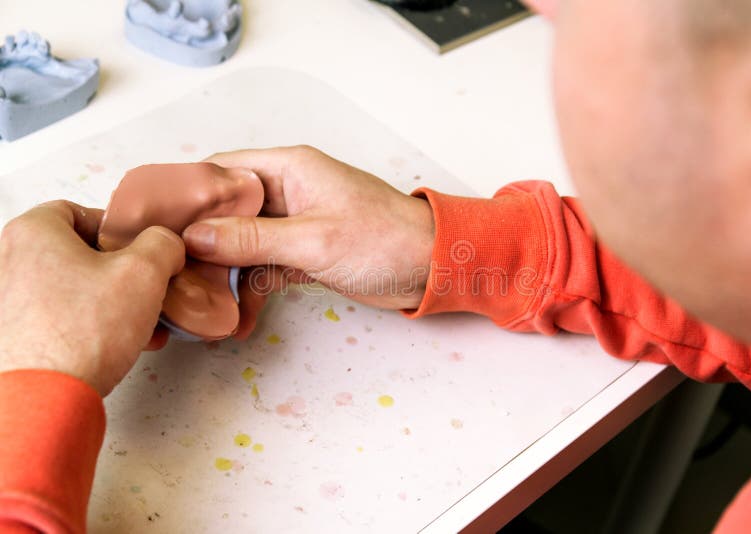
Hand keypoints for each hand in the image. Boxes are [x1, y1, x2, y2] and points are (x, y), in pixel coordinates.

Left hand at [0, 201, 184, 395]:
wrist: (43, 400)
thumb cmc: (85, 329)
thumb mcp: (144, 272)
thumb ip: (163, 244)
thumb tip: (165, 244)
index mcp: (33, 232)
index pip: (77, 210)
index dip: (116, 228)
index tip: (142, 249)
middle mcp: (9, 262)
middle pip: (77, 254)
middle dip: (122, 273)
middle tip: (150, 290)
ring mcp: (9, 303)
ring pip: (73, 290)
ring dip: (113, 303)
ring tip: (147, 326)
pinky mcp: (13, 337)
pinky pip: (60, 319)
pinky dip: (92, 326)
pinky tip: (126, 347)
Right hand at [182, 146, 434, 338]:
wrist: (432, 267)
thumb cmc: (382, 240)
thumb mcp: (312, 239)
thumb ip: (252, 238)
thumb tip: (194, 236)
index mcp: (287, 169)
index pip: (219, 171)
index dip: (184, 194)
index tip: (151, 222)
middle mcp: (286, 192)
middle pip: (225, 211)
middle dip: (198, 243)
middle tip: (166, 273)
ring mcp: (294, 224)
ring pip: (241, 244)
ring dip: (224, 273)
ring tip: (197, 305)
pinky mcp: (304, 253)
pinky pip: (264, 267)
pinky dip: (251, 290)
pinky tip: (238, 318)